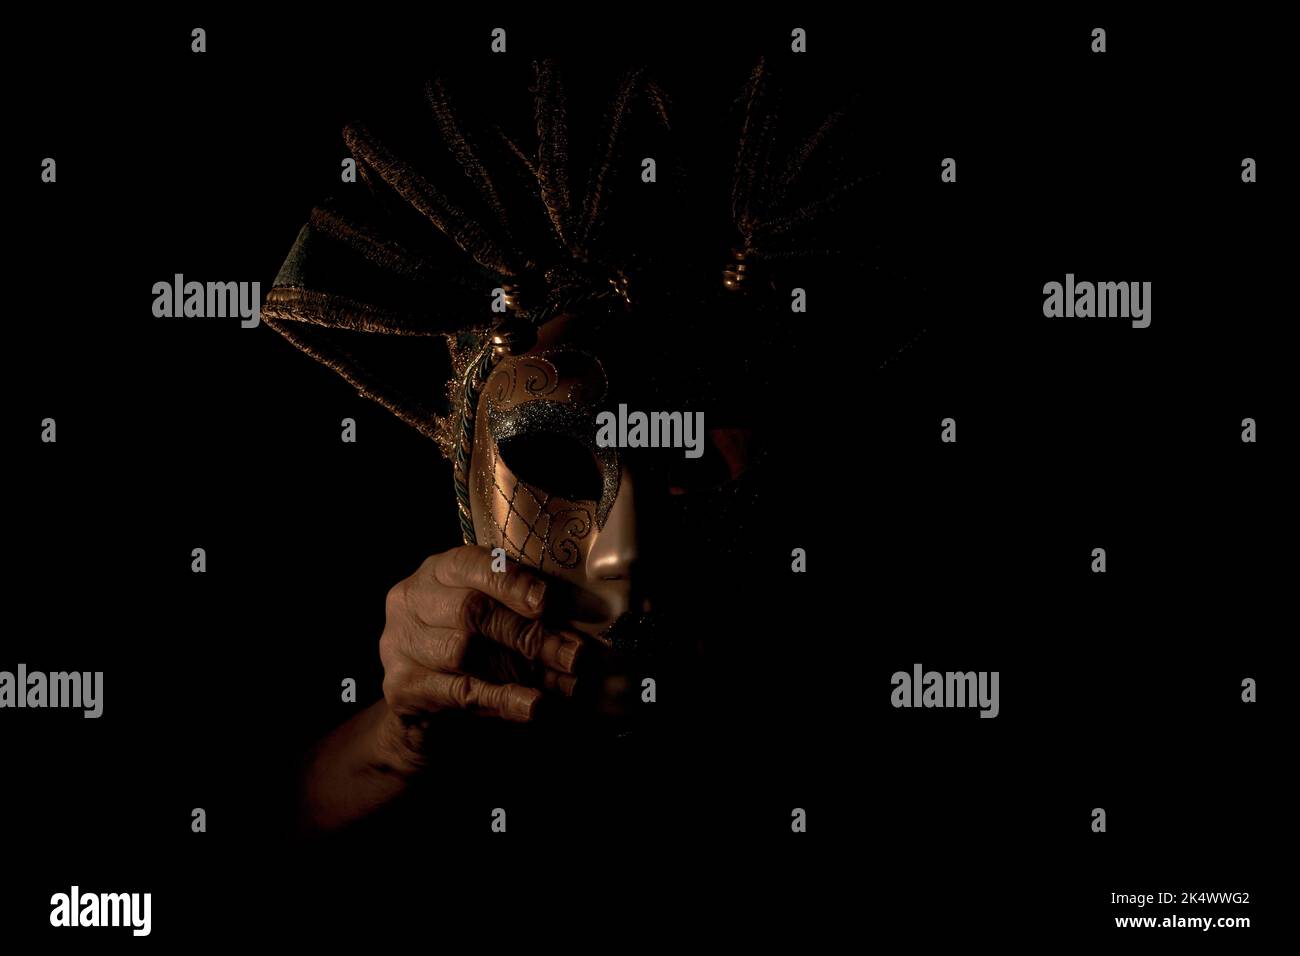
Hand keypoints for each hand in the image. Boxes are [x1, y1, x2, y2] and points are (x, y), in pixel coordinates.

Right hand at [376, 545, 583, 769]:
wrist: (425, 717)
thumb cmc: (472, 658)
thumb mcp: (494, 625)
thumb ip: (523, 615)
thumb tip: (580, 625)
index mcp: (437, 572)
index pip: (470, 564)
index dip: (509, 581)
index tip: (546, 602)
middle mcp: (411, 600)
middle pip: (473, 611)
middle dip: (530, 634)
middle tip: (576, 655)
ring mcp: (399, 643)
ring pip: (465, 651)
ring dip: (522, 667)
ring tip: (566, 682)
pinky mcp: (401, 687)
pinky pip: (460, 691)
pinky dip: (503, 697)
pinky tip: (534, 706)